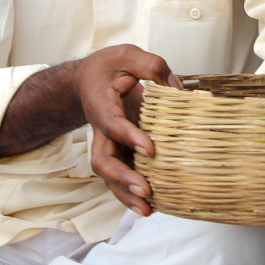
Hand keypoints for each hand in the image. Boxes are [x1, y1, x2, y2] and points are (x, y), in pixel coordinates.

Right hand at [79, 44, 180, 216]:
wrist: (87, 78)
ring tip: (148, 209)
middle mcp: (100, 129)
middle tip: (145, 190)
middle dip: (122, 179)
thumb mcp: (128, 54)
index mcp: (101, 104)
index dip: (130, 138)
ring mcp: (107, 142)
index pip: (112, 125)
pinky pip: (120, 173)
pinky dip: (130, 191)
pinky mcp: (117, 149)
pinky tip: (151, 205)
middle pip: (103, 161)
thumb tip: (177, 90)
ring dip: (125, 194)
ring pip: (109, 174)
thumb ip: (152, 66)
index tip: (150, 150)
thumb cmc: (108, 67)